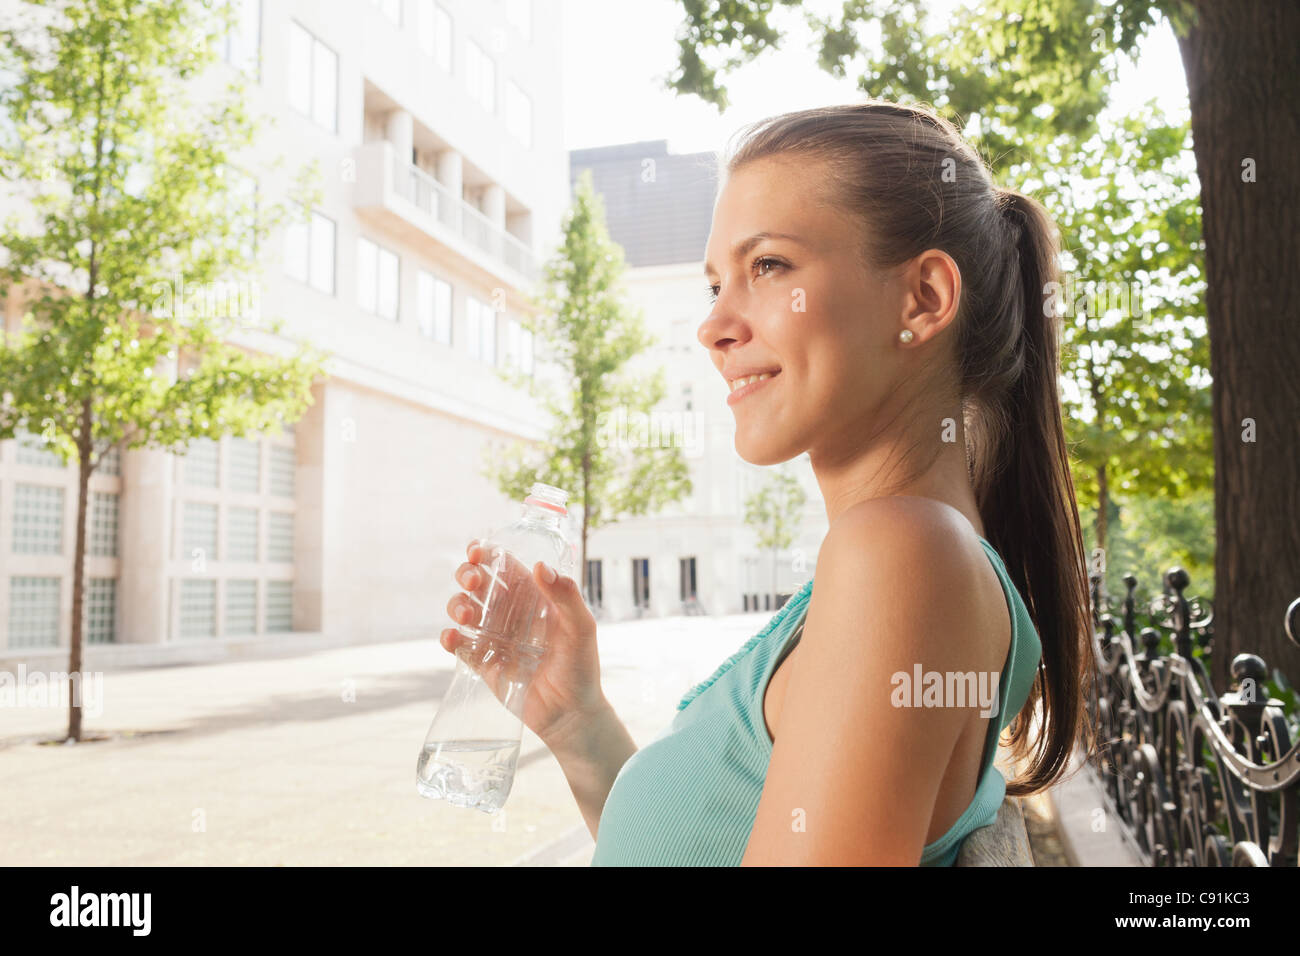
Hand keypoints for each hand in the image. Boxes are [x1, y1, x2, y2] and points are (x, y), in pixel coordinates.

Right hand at [441, 539, 604, 744]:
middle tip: (473, 582)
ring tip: (467, 616)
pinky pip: (459, 646)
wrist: (571, 714)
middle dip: (468, 575)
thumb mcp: (581, 628)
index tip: (477, 551)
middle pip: (478, 583)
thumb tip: (540, 566)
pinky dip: (450, 639)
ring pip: (464, 610)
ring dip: (457, 605)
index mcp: (533, 597)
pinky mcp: (483, 663)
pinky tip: (452, 638)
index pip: (505, 566)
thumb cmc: (582, 667)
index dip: (487, 553)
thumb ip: (566, 597)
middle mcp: (510, 612)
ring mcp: (495, 637)